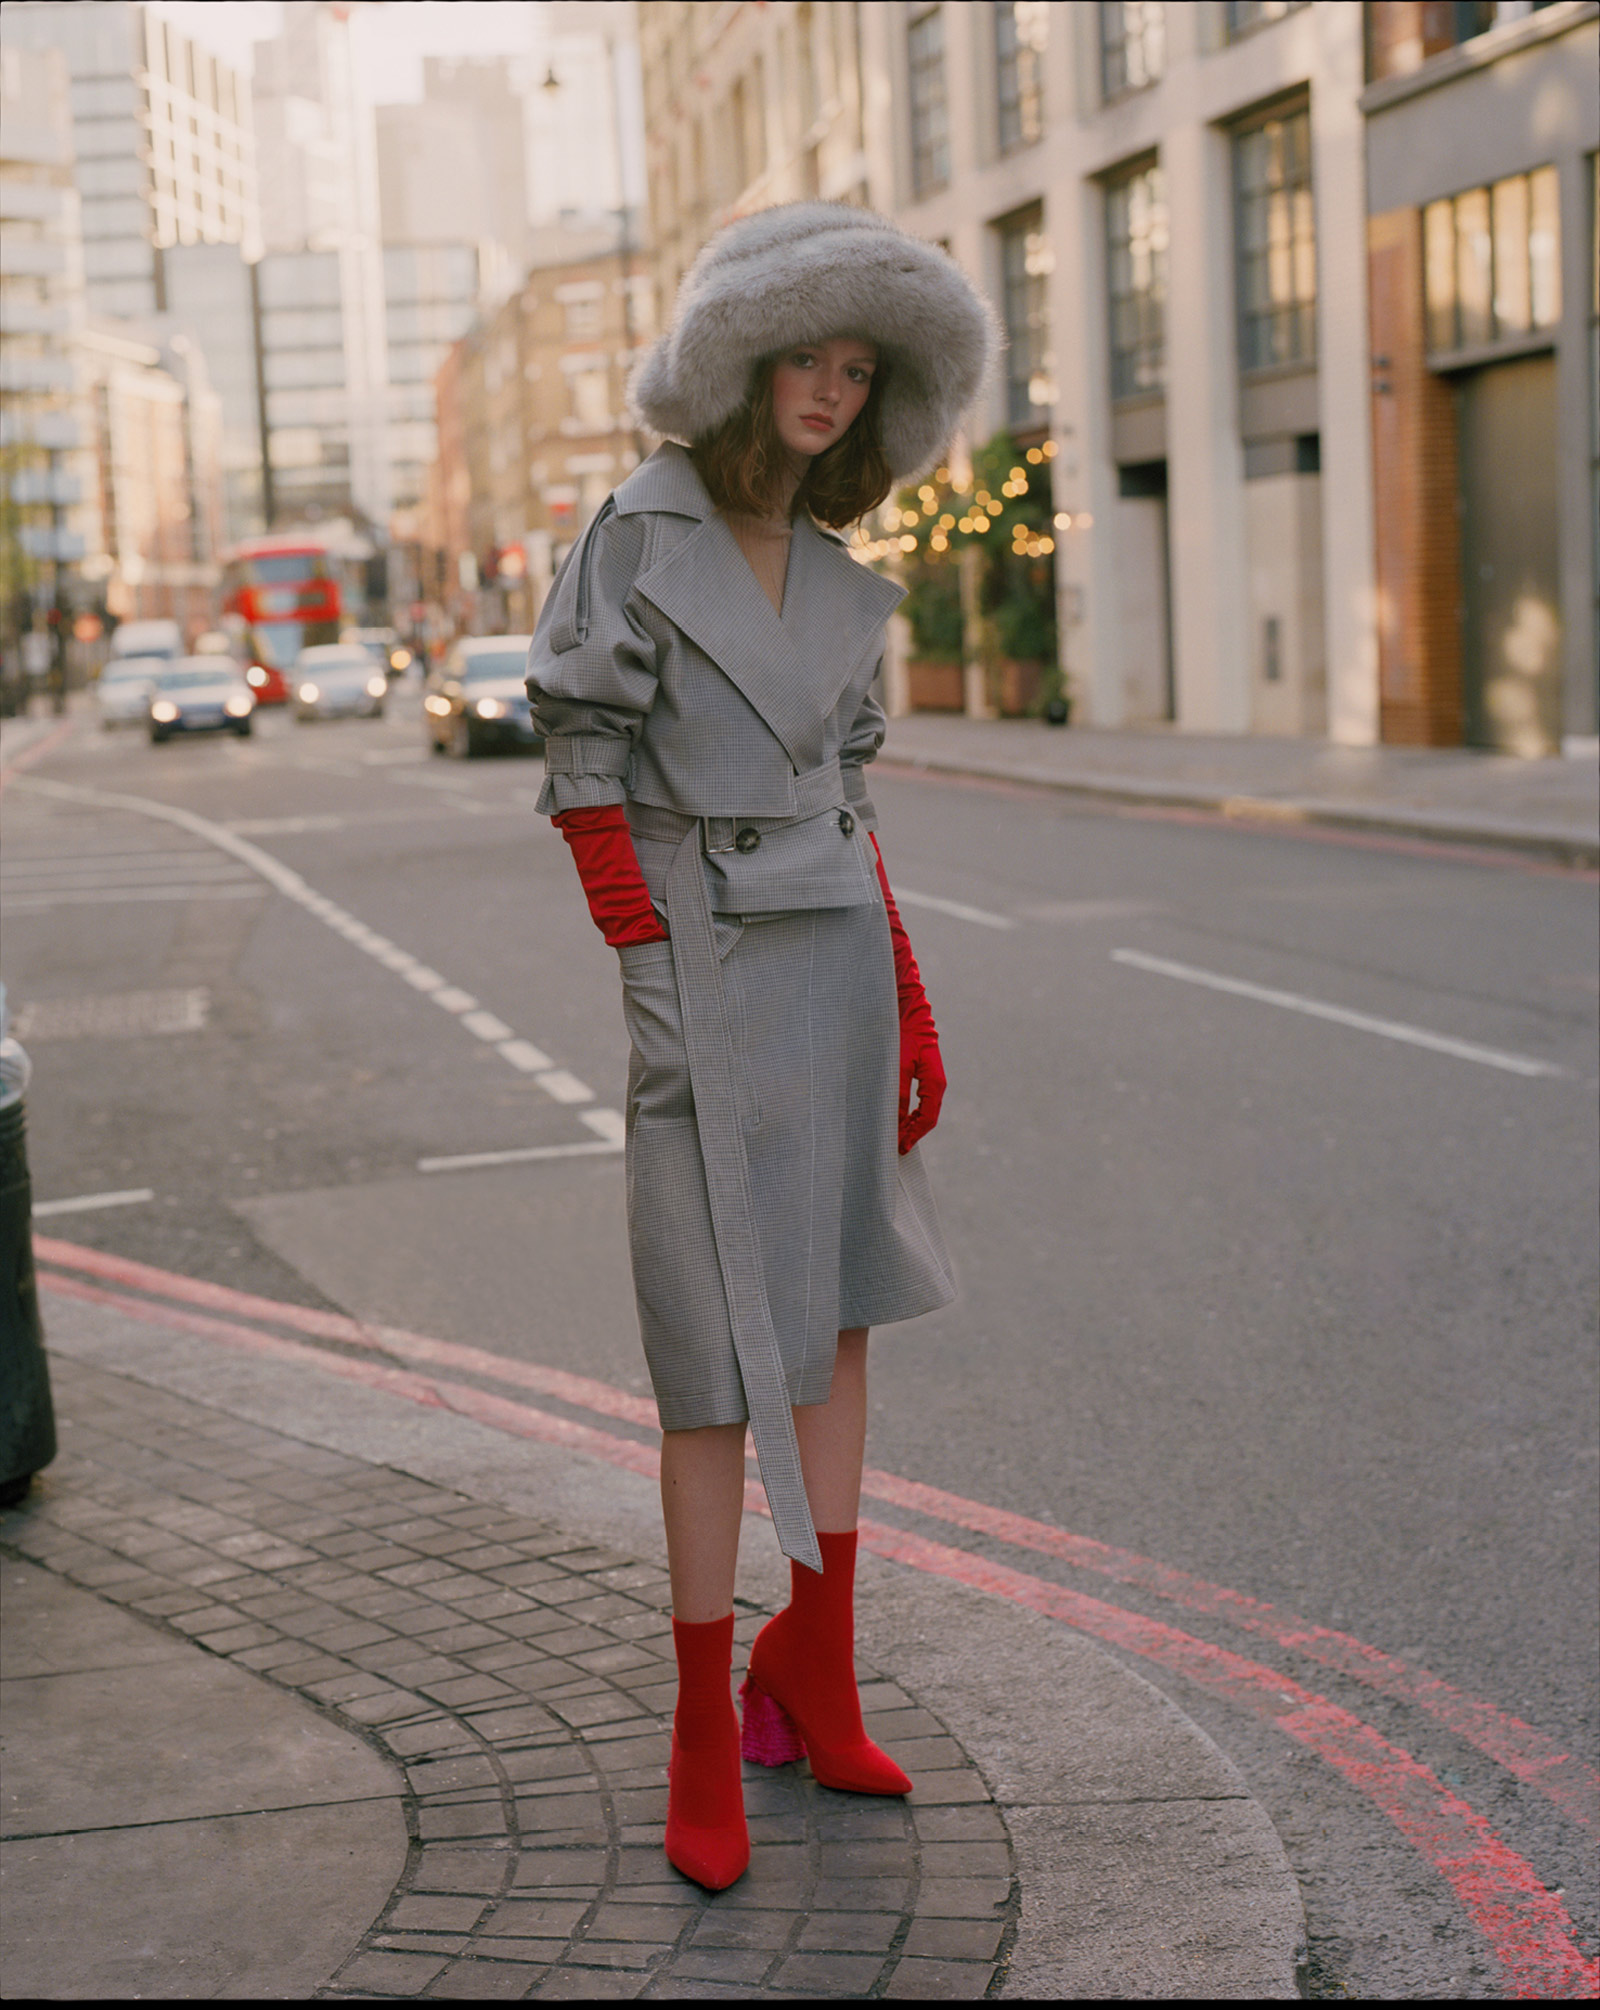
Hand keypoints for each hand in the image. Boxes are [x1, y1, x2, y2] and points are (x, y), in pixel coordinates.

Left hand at [899, 1028, 944, 1154]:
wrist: (911, 1014)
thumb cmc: (904, 1037)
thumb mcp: (899, 1067)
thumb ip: (898, 1094)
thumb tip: (896, 1119)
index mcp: (934, 1084)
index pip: (927, 1119)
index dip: (914, 1135)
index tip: (900, 1147)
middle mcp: (937, 1085)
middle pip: (927, 1118)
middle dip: (912, 1133)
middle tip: (896, 1145)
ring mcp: (932, 1081)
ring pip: (924, 1111)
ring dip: (911, 1124)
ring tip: (896, 1134)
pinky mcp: (924, 1075)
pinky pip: (921, 1101)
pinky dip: (910, 1112)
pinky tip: (899, 1117)